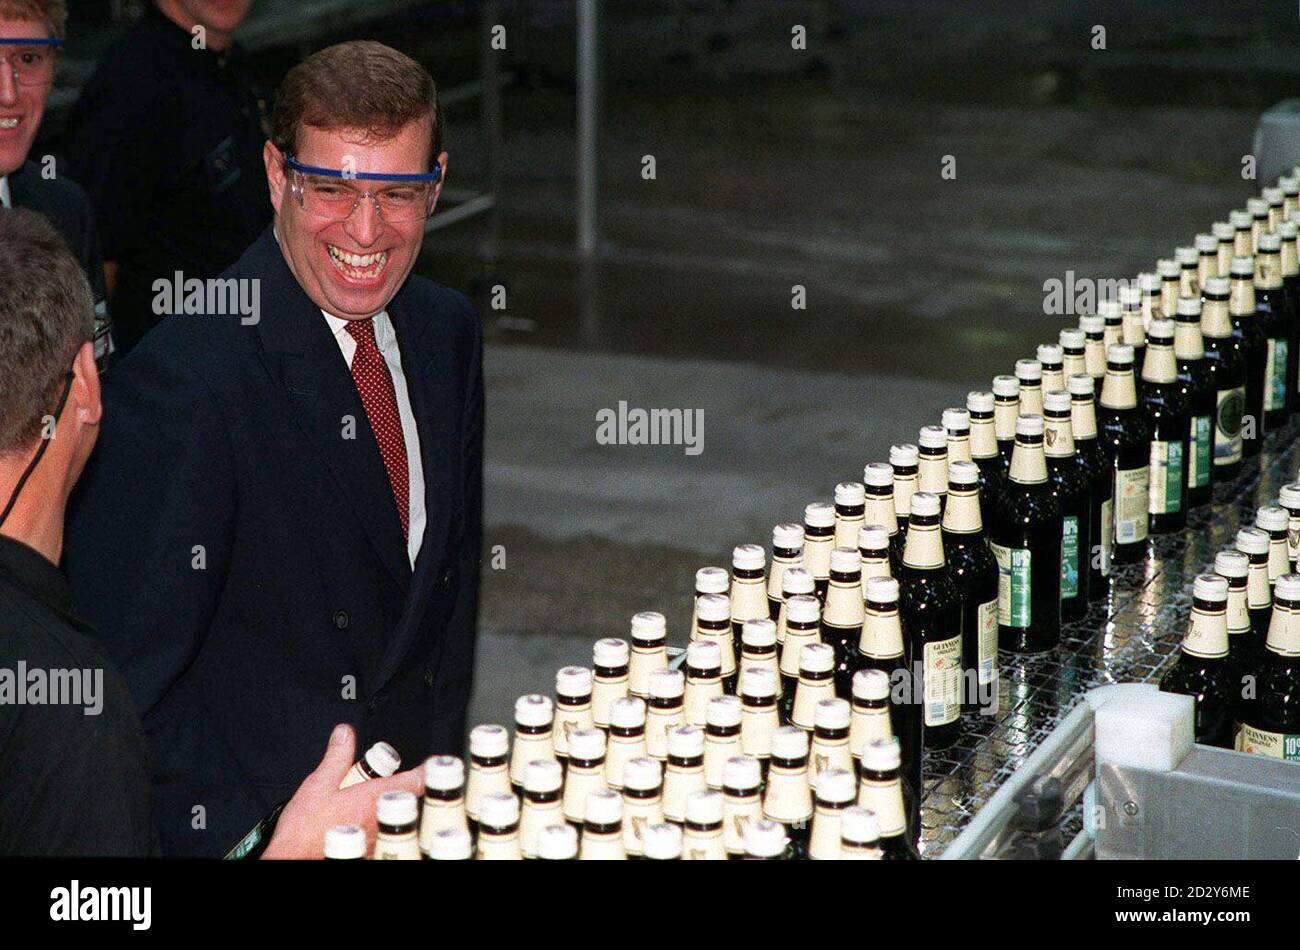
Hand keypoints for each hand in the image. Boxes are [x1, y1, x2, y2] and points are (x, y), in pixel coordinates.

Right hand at [261, 723, 422, 858]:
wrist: (294, 859)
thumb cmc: (304, 830)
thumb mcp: (318, 784)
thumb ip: (337, 756)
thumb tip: (345, 733)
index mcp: (373, 797)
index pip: (415, 781)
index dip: (425, 771)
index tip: (432, 764)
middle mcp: (381, 818)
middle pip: (405, 798)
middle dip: (398, 787)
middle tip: (384, 782)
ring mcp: (377, 836)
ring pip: (392, 815)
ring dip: (385, 807)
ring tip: (365, 802)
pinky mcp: (369, 850)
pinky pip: (380, 832)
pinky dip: (374, 824)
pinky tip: (356, 822)